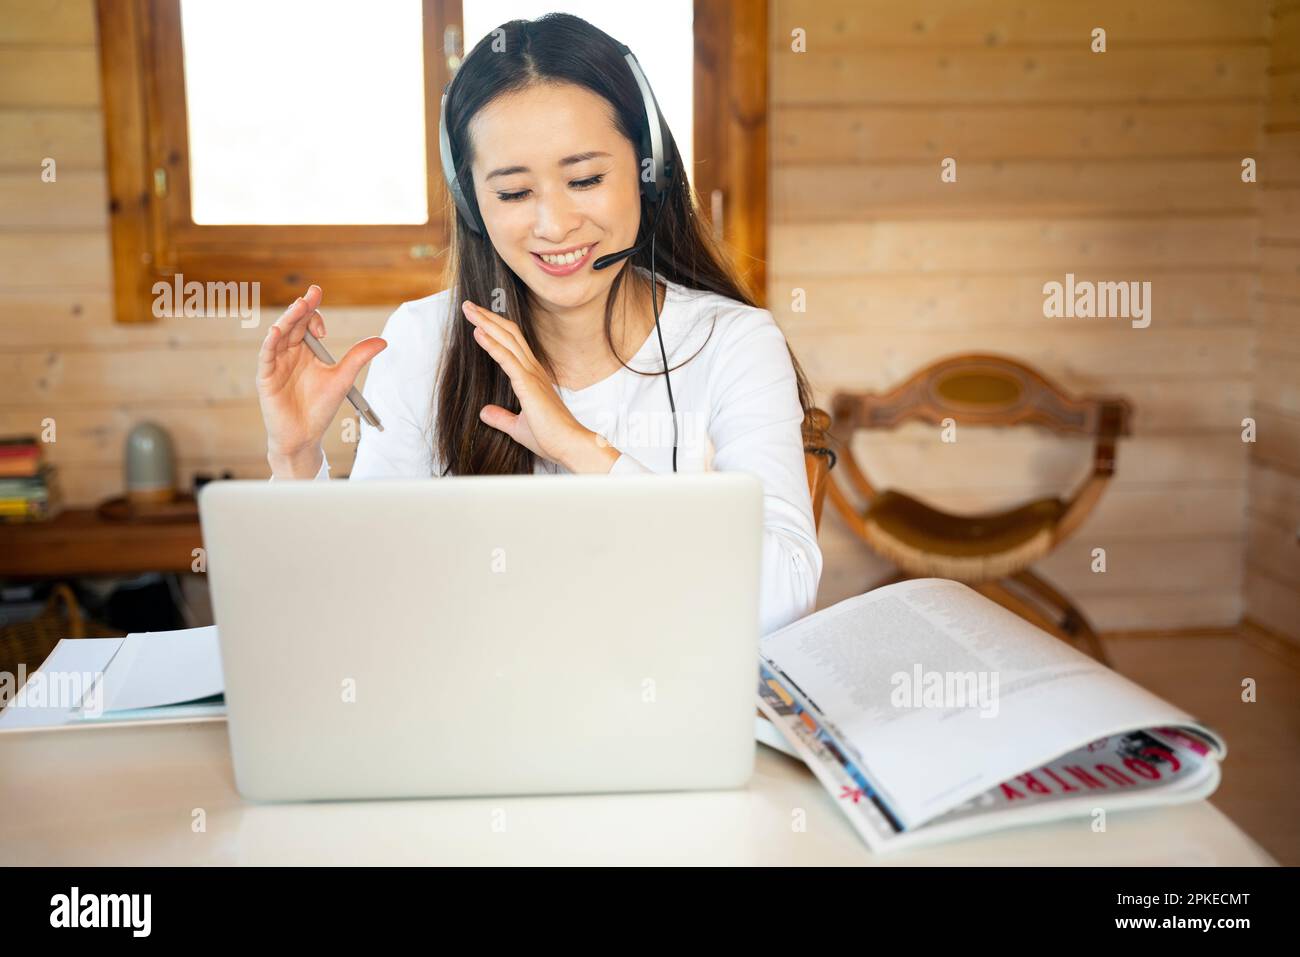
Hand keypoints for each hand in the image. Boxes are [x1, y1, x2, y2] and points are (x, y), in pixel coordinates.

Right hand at [257, 285, 386, 475]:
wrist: (304, 435)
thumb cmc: (321, 407)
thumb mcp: (343, 378)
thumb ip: (358, 357)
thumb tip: (383, 341)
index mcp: (306, 350)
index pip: (308, 323)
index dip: (315, 316)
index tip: (327, 323)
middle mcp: (289, 352)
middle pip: (294, 323)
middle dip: (303, 308)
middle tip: (313, 294)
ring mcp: (276, 363)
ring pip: (279, 334)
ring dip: (288, 319)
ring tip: (300, 306)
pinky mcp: (266, 377)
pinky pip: (266, 356)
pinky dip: (270, 342)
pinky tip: (277, 331)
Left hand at [463, 300, 618, 472]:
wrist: (569, 446)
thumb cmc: (551, 437)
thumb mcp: (518, 426)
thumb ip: (501, 417)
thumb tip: (485, 412)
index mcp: (533, 377)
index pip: (512, 344)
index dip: (495, 329)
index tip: (478, 319)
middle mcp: (533, 370)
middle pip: (509, 335)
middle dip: (487, 318)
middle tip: (469, 305)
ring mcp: (532, 375)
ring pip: (507, 340)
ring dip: (486, 323)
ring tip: (469, 309)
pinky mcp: (528, 384)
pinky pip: (507, 359)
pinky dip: (491, 344)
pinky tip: (478, 332)